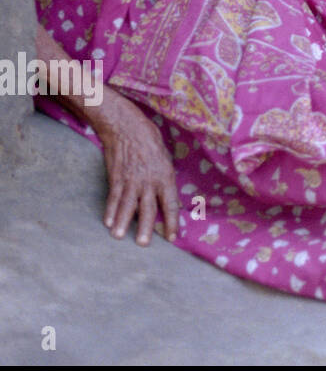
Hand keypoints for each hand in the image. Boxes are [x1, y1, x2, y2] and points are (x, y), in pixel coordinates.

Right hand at [98, 99, 179, 244]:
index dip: (172, 222)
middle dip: (146, 228)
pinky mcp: (116, 178)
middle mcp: (149, 181)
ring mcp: (131, 180)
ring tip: (120, 237)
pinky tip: (108, 222)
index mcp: (165, 176)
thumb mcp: (165, 157)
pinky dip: (110, 210)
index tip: (172, 237)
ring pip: (127, 206)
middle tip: (144, 244)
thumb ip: (164, 177)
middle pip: (148, 209)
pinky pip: (113, 198)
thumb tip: (165, 195)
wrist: (126, 126)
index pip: (170, 204)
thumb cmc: (150, 139)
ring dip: (123, 223)